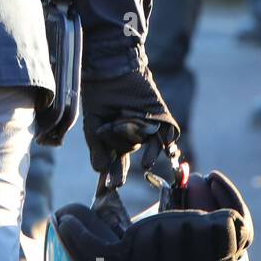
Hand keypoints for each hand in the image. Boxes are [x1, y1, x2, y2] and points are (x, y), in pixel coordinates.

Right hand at [82, 68, 178, 183]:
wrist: (111, 72)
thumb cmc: (98, 98)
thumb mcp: (93, 126)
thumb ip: (97, 148)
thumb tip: (99, 170)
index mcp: (114, 140)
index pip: (114, 163)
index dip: (112, 175)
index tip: (109, 188)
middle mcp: (132, 137)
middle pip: (129, 152)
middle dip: (121, 156)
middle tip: (113, 151)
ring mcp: (146, 128)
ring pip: (147, 145)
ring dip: (148, 154)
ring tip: (146, 164)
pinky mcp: (160, 117)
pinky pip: (166, 134)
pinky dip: (168, 143)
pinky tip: (168, 150)